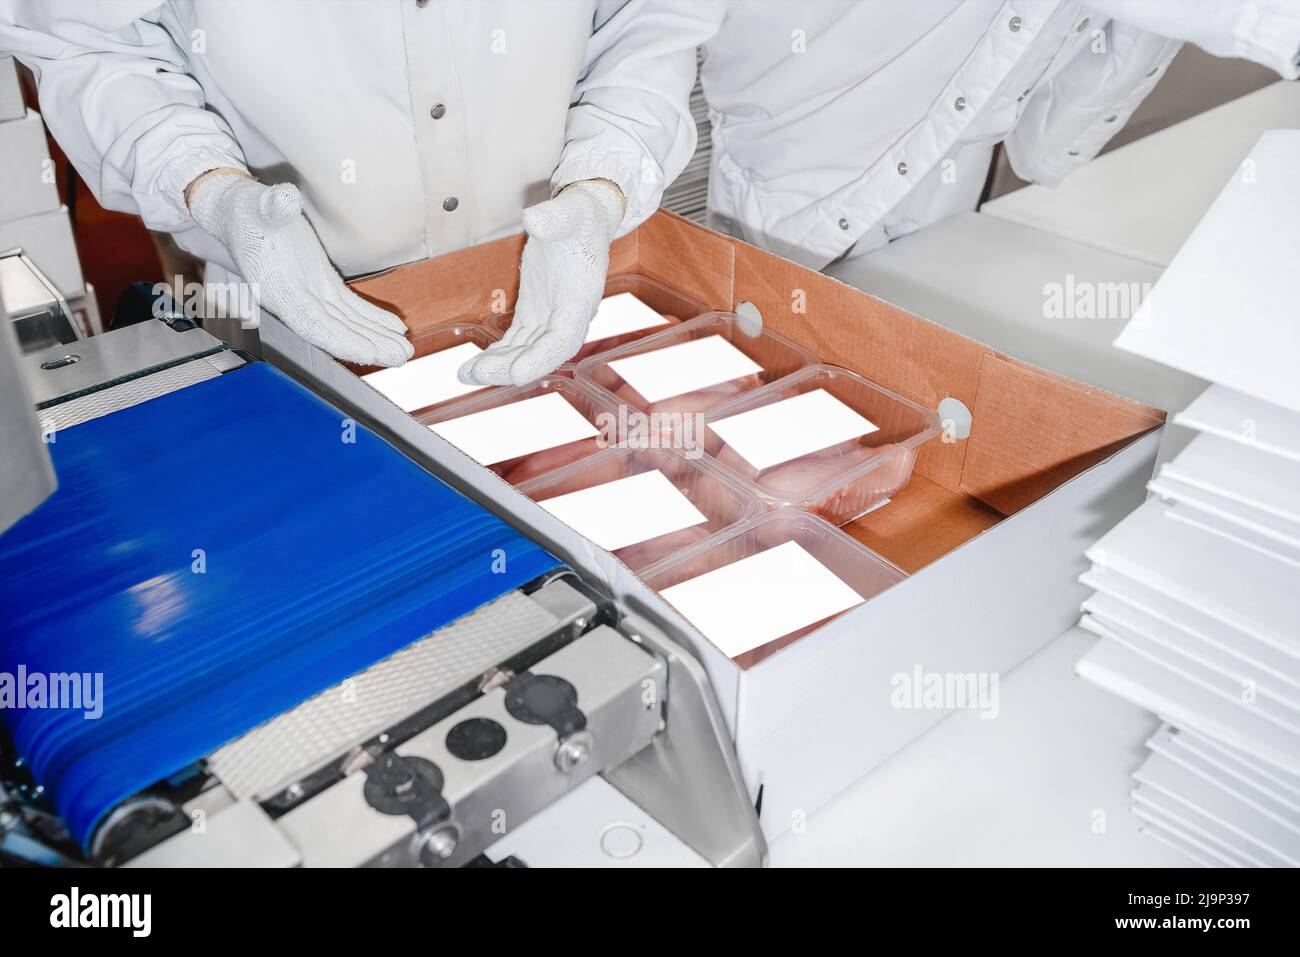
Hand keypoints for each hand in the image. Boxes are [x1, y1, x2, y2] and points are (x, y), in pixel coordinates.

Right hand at [187, 171, 412, 366]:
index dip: (341, 340)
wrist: (238, 213)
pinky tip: (393, 328)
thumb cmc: (247, 210)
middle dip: (368, 345)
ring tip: (404, 349)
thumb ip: (272, 205)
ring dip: (375, 338)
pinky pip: (350, 308)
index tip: (369, 352)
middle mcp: (294, 301)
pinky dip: (372, 319)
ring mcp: (310, 295)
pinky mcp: (322, 285)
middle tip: (402, 356)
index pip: (312, 324)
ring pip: (346, 324)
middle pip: (335, 331)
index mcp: (277, 289)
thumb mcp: (258, 204)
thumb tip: (283, 198)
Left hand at [459, 180, 623, 384]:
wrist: (581, 219)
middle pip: (541, 355)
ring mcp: (549, 317)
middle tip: (477, 374)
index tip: (517, 372)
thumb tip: (535, 221)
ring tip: (467, 374)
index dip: (541, 359)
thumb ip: (553, 218)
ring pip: (526, 352)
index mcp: (579, 298)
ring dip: (498, 366)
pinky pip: (517, 342)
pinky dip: (497, 355)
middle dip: (510, 368)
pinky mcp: (534, 313)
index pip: (563, 340)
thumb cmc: (579, 219)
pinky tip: (476, 365)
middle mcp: (567, 316)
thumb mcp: (569, 213)